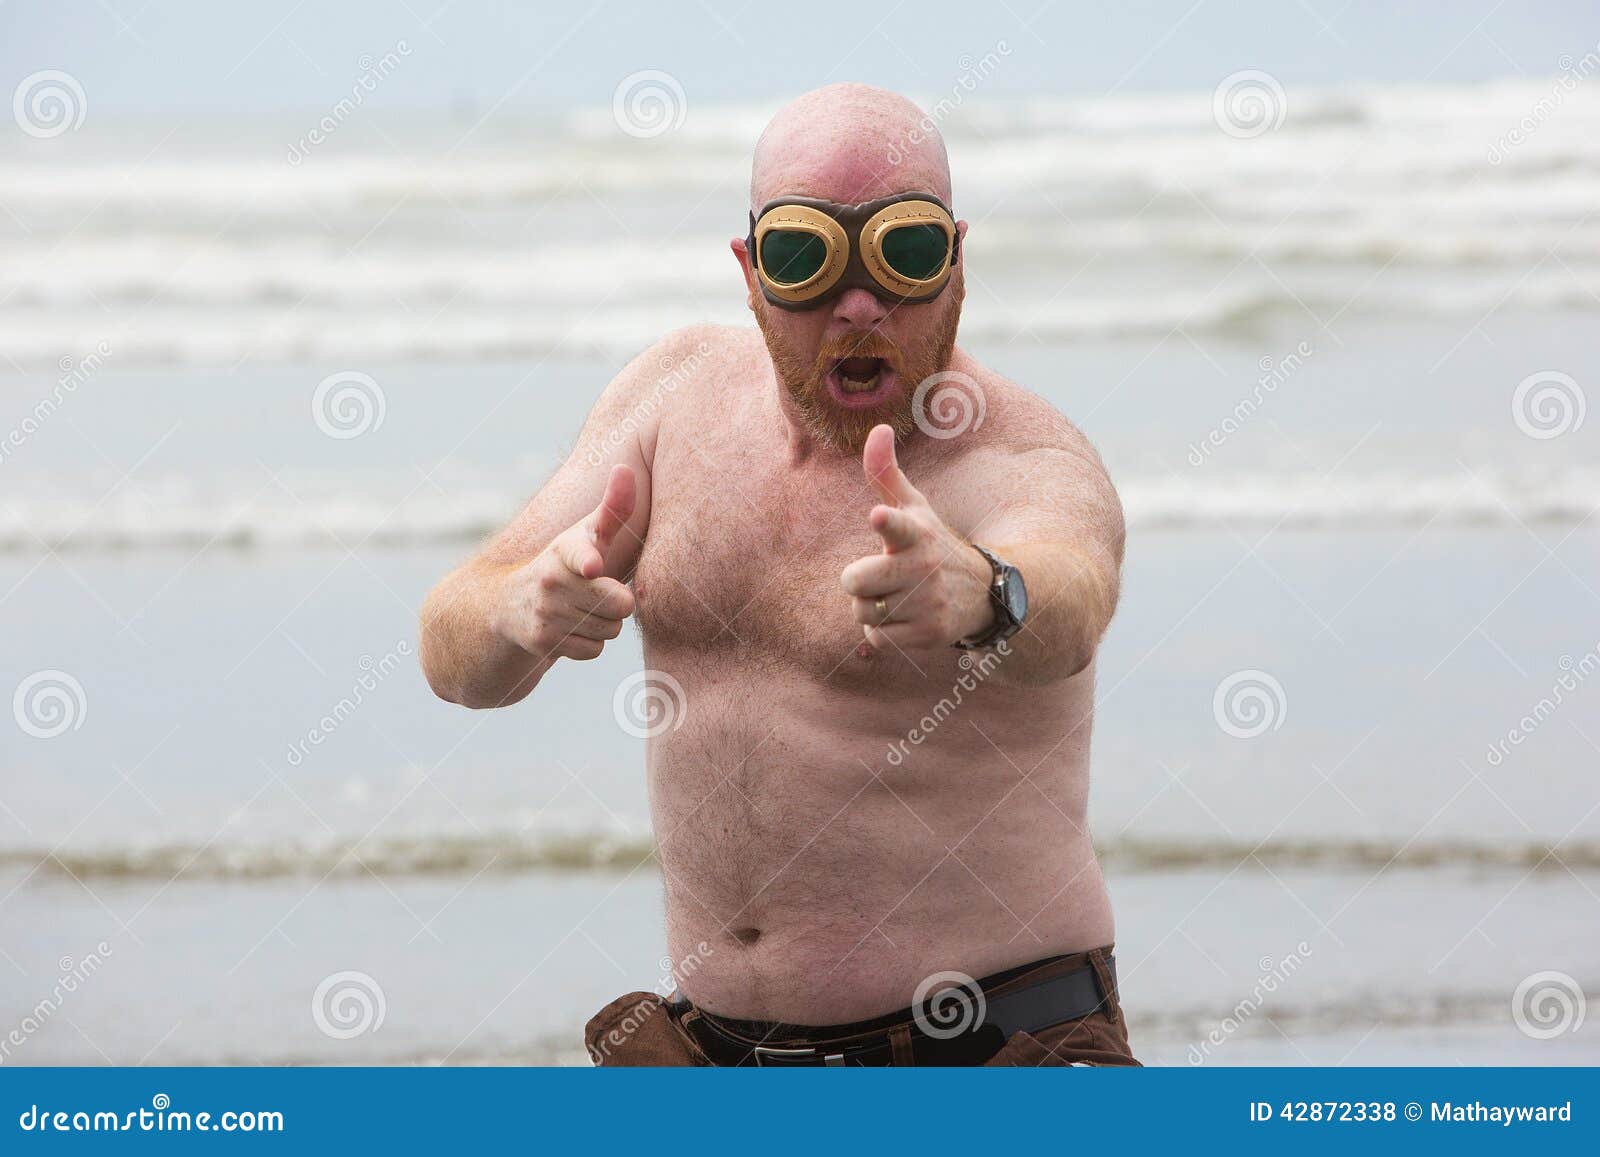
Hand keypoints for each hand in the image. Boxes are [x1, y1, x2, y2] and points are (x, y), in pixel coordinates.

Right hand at [490, 465, 637, 661]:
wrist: (508, 605)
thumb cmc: (567, 563)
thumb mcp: (586, 534)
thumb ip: (613, 508)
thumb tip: (625, 469)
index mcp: (565, 549)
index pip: (579, 553)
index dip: (588, 560)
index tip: (593, 566)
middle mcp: (552, 580)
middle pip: (619, 605)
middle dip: (618, 604)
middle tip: (598, 593)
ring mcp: (545, 612)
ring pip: (609, 630)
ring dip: (605, 625)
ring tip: (582, 609)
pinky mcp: (541, 643)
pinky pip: (593, 651)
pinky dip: (589, 644)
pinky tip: (571, 629)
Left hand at [840, 425, 995, 651]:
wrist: (983, 593)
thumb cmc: (932, 544)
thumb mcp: (914, 507)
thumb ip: (886, 472)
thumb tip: (878, 428)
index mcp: (916, 532)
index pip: (898, 525)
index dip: (886, 521)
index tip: (878, 516)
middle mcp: (924, 567)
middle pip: (854, 582)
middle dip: (856, 581)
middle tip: (879, 575)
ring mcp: (928, 602)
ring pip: (863, 613)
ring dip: (870, 608)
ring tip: (896, 596)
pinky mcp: (929, 634)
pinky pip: (876, 639)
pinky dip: (881, 632)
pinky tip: (903, 617)